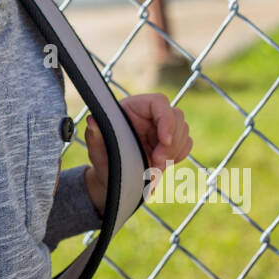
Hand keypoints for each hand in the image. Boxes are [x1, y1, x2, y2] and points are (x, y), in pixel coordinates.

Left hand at [83, 93, 192, 215]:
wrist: (112, 177)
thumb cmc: (102, 157)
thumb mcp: (96, 147)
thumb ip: (95, 134)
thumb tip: (92, 121)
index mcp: (134, 108)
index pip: (159, 102)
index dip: (166, 119)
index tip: (164, 140)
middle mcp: (150, 115)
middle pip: (176, 116)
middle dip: (172, 141)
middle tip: (158, 161)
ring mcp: (162, 128)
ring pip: (183, 130)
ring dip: (174, 151)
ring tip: (155, 166)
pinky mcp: (170, 142)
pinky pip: (186, 144)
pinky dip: (178, 155)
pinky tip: (162, 164)